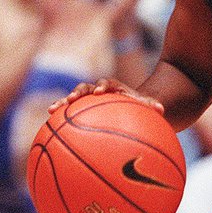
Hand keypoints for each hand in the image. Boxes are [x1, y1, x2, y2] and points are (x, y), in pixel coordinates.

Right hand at [48, 78, 163, 113]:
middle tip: (71, 99)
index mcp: (114, 88)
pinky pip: (70, 113)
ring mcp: (88, 99)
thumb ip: (151, 106)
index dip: (102, 86)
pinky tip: (49, 129)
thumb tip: (161, 109)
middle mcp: (98, 91)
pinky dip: (60, 118)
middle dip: (78, 92)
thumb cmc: (139, 107)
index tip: (100, 93)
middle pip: (85, 88)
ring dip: (63, 102)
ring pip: (73, 99)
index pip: (107, 83)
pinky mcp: (82, 109)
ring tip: (51, 110)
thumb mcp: (146, 107)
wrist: (130, 105)